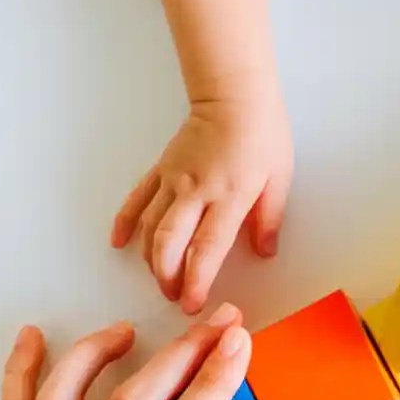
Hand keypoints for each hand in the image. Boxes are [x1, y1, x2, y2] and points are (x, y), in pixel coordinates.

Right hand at [111, 98, 292, 313]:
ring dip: (150, 258)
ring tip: (158, 279)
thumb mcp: (280, 178)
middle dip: (166, 276)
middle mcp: (196, 191)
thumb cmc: (262, 134)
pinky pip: (137, 199)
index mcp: (229, 196)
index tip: (192, 303)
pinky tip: (120, 244)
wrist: (234, 97)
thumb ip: (269, 219)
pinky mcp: (162, 170)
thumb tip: (265, 252)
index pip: (206, 249)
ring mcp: (174, 180)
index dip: (196, 281)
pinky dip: (126, 223)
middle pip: (169, 243)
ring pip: (150, 226)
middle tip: (174, 297)